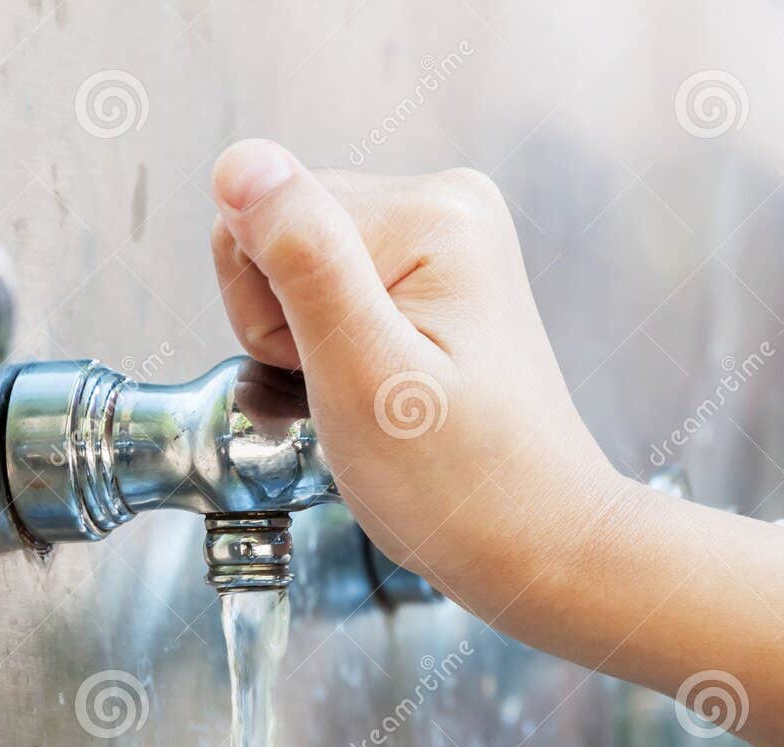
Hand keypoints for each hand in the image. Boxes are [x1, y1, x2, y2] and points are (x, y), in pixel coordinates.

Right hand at [210, 139, 783, 746]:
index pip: (262, 220)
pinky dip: (333, 354)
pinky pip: (331, 294)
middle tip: (353, 396)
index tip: (332, 374)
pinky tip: (379, 394)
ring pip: (296, 269)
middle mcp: (444, 205)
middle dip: (287, 330)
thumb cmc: (461, 485)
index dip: (269, 316)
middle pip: (279, 236)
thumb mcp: (364, 376)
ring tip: (371, 402)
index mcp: (431, 212)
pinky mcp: (435, 279)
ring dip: (308, 348)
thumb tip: (244, 165)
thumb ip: (303, 260)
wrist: (539, 544)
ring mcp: (442, 241)